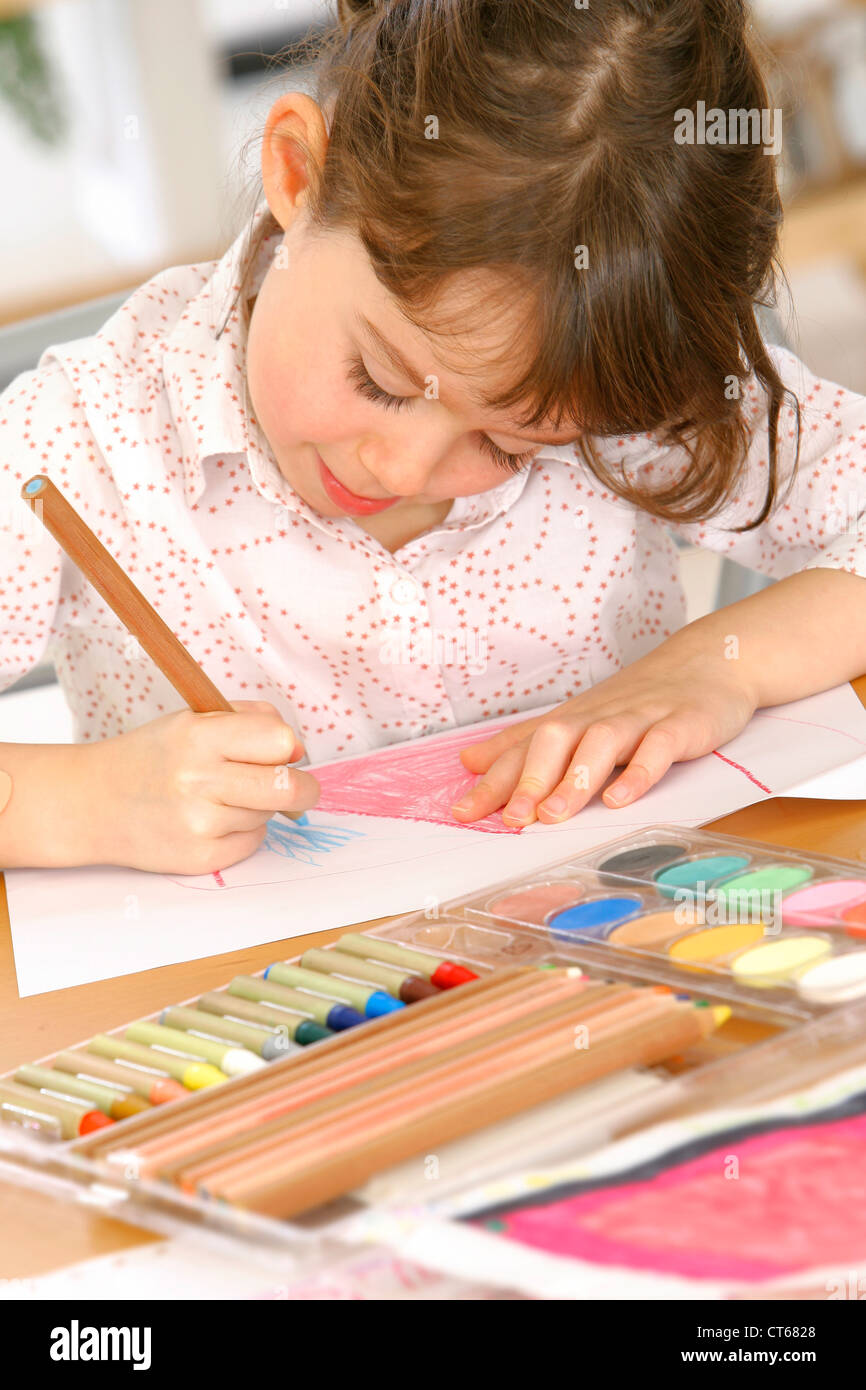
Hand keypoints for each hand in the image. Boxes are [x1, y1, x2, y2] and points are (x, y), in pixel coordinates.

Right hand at [86, 701, 318, 872]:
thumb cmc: (154, 756)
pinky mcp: (200, 859)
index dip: (286, 745)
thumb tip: (299, 752)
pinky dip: (243, 832)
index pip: (279, 740)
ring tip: (219, 797)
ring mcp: (199, 824)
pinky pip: (253, 842)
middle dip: (303, 787)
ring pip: (269, 815)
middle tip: (297, 786)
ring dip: (258, 806)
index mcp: (199, 736)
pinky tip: (211, 821)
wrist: (94, 802)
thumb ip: (253, 721)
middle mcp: (199, 780)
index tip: (280, 751)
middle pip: (288, 788)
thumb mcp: (194, 719)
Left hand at [451, 648, 756, 826]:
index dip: (494, 780)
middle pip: (555, 741)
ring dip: (575, 780)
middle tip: (510, 820)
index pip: (524, 749)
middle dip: (529, 780)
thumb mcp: (580, 720)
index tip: (463, 812)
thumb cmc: (639, 700)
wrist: (710, 661)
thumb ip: (528, 744)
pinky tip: (621, 799)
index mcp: (573, 720)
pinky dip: (639, 773)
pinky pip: (658, 748)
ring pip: (600, 744)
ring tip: (553, 815)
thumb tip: (471, 761)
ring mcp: (639, 719)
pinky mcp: (680, 725)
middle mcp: (598, 717)